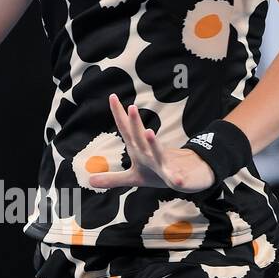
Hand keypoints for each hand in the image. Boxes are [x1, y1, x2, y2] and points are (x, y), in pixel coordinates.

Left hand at [87, 94, 216, 193]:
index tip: (112, 96)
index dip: (119, 115)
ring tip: (149, 132)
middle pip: (141, 138)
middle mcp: (150, 153)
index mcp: (139, 150)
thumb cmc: (157, 173)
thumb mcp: (134, 178)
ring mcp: (165, 164)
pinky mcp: (176, 178)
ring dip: (154, 143)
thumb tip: (89, 181)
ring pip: (159, 153)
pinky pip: (176, 178)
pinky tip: (177, 180)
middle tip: (131, 106)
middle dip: (136, 124)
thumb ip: (113, 178)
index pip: (127, 130)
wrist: (189, 176)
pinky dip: (177, 179)